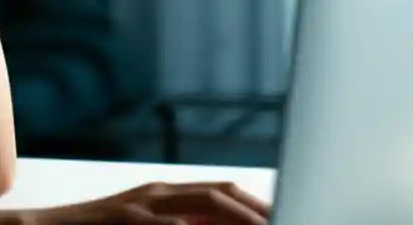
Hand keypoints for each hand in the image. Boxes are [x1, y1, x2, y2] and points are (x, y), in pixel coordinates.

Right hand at [24, 181, 270, 224]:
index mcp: (163, 194)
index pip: (221, 191)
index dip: (255, 204)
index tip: (283, 215)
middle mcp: (156, 194)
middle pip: (220, 194)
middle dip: (256, 210)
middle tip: (288, 220)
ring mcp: (139, 206)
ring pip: (203, 206)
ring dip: (238, 218)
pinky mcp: (124, 221)